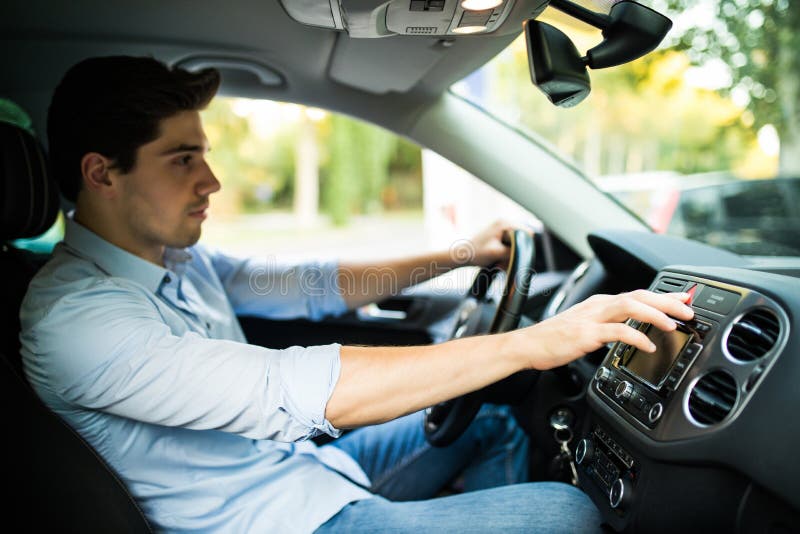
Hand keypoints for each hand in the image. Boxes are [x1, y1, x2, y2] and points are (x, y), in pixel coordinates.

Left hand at [456, 220, 527, 267]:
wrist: (461, 255)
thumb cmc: (475, 253)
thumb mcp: (496, 253)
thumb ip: (513, 252)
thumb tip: (525, 253)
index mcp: (504, 223)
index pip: (526, 233)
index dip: (525, 246)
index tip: (517, 257)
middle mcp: (504, 224)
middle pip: (521, 241)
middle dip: (515, 254)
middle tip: (504, 264)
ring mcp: (501, 231)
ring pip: (515, 247)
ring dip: (509, 258)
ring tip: (499, 265)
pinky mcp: (498, 238)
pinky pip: (508, 249)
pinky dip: (504, 257)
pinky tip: (497, 264)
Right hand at [512, 290, 694, 369]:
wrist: (528, 345)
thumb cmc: (554, 339)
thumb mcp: (586, 328)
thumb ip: (607, 326)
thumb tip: (630, 332)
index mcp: (600, 304)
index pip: (637, 294)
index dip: (663, 296)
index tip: (683, 300)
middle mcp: (598, 306)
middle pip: (639, 296)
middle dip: (666, 301)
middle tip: (688, 309)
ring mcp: (592, 319)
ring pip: (630, 307)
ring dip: (655, 313)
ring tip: (672, 323)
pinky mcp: (586, 334)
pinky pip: (617, 332)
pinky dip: (636, 337)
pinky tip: (648, 346)